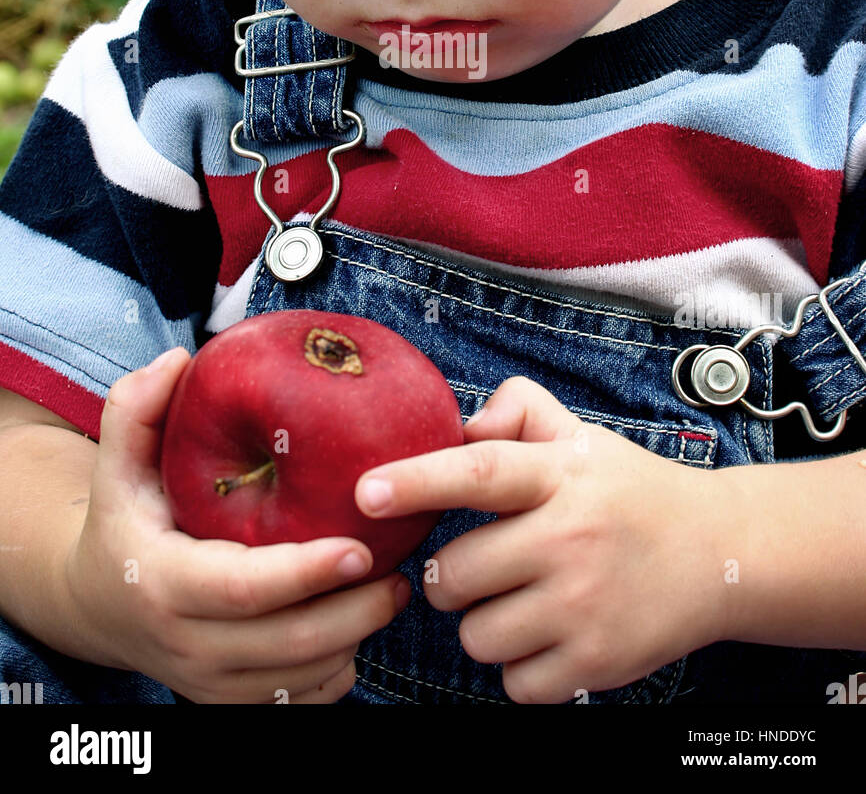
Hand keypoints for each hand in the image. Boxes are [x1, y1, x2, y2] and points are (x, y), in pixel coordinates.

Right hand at [64, 348, 409, 703]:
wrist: (97, 605)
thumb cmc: (124, 519)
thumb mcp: (117, 461)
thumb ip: (136, 408)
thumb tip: (179, 360)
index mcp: (164, 584)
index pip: (246, 590)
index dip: (307, 573)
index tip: (362, 547)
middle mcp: (187, 646)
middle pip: (290, 644)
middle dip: (357, 612)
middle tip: (402, 569)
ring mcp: (211, 684)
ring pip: (304, 678)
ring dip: (356, 638)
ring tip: (393, 588)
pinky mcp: (232, 704)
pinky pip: (302, 702)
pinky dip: (339, 671)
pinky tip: (359, 623)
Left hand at [355, 376, 731, 703]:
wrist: (718, 553)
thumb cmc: (629, 491)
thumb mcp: (580, 437)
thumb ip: (517, 413)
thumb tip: (462, 427)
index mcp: (560, 475)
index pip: (478, 472)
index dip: (417, 480)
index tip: (366, 491)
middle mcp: (570, 539)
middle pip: (453, 576)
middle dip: (451, 576)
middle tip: (486, 565)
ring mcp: (584, 606)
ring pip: (475, 636)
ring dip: (484, 624)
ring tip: (522, 600)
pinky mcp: (597, 663)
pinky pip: (514, 682)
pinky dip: (521, 667)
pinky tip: (549, 634)